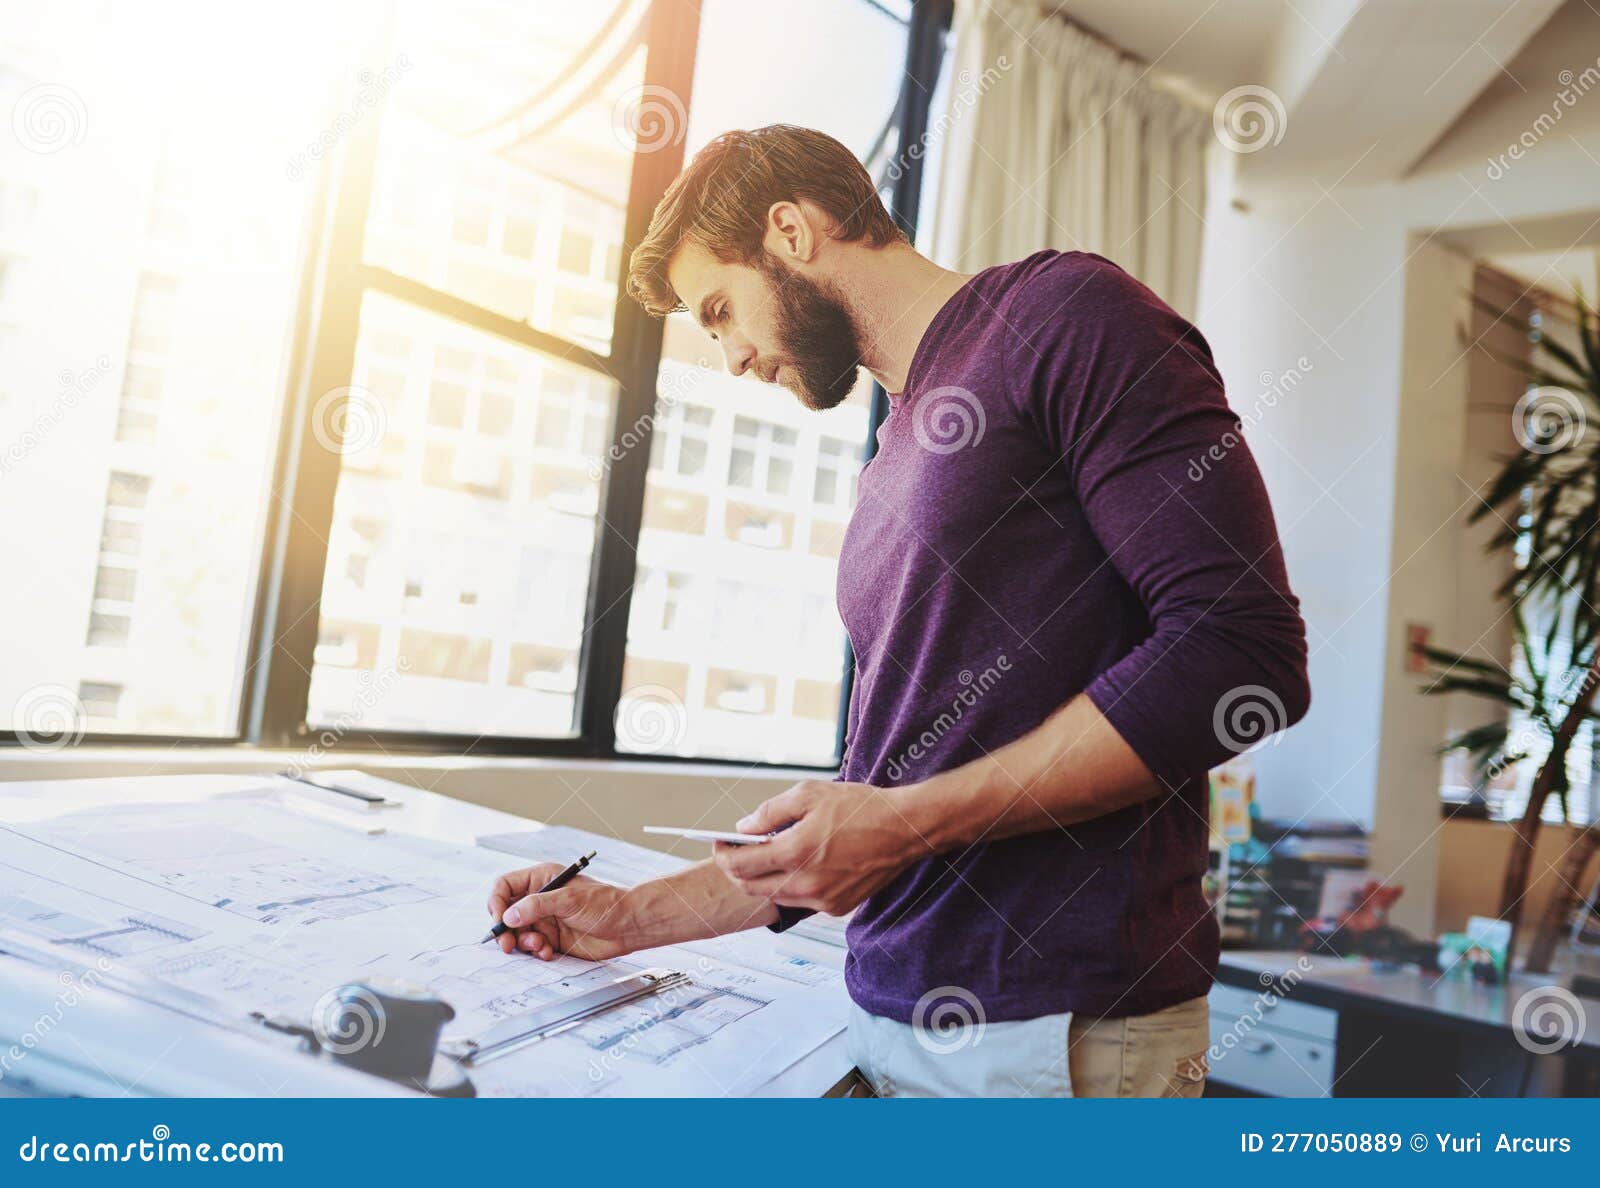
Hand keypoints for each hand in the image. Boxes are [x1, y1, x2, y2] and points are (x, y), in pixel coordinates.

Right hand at [487, 864, 636, 960]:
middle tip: (507, 944)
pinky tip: (549, 952)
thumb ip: (537, 906)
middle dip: (505, 930)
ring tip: (540, 945)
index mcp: (542, 879)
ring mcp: (546, 919)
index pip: (506, 886)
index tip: (499, 920)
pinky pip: (532, 947)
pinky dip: (537, 952)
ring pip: (518, 933)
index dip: (497, 902)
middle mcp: (540, 899)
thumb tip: (509, 916)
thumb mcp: (568, 900)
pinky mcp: (552, 938)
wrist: (626, 926)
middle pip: (507, 914)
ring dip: (524, 942)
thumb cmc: (605, 904)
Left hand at [712, 780, 928, 914]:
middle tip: (736, 851)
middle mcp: (806, 882)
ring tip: (769, 855)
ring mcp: (822, 899)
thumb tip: (744, 827)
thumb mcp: (809, 794)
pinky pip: (801, 900)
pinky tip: (801, 864)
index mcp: (795, 851)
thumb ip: (770, 812)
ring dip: (765, 878)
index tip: (719, 843)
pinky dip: (793, 885)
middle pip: (751, 887)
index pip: (740, 865)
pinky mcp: (836, 908)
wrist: (905, 830)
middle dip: (737, 870)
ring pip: (776, 896)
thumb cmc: (861, 807)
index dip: (722, 854)